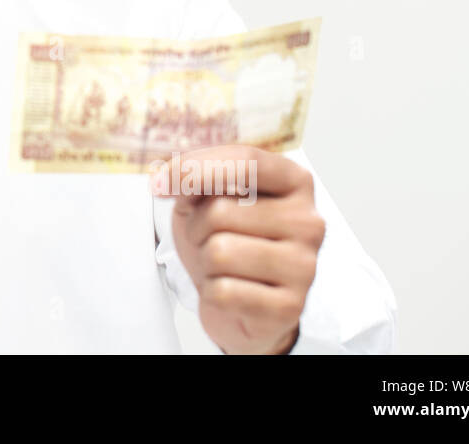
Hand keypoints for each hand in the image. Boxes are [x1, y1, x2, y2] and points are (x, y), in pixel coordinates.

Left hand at [151, 145, 324, 353]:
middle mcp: (309, 221)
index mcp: (295, 182)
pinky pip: (223, 292)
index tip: (159, 184)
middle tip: (207, 241)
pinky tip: (230, 293)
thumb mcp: (210, 199)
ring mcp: (304, 266)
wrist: (240, 306)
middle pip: (221, 210)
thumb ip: (198, 178)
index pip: (245, 161)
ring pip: (219, 252)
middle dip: (197, 228)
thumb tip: (168, 179)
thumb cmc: (227, 242)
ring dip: (204, 262)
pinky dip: (211, 294)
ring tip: (220, 268)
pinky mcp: (290, 307)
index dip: (194, 169)